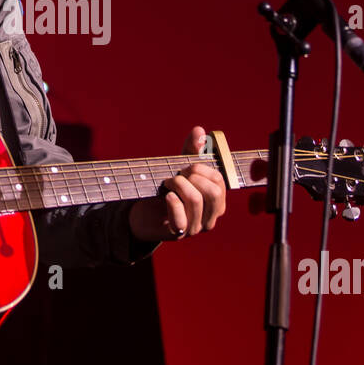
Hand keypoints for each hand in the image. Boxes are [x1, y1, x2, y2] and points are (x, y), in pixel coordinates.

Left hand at [128, 125, 226, 242]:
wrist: (143, 214)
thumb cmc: (167, 191)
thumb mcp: (180, 169)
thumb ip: (191, 151)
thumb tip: (199, 131)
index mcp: (216, 202)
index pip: (220, 181)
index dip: (202, 168)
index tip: (186, 166)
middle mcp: (210, 217)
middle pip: (213, 192)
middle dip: (193, 176)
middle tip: (177, 175)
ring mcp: (195, 228)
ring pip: (196, 201)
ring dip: (179, 185)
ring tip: (168, 183)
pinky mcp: (178, 234)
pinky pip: (181, 219)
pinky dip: (173, 203)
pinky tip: (167, 196)